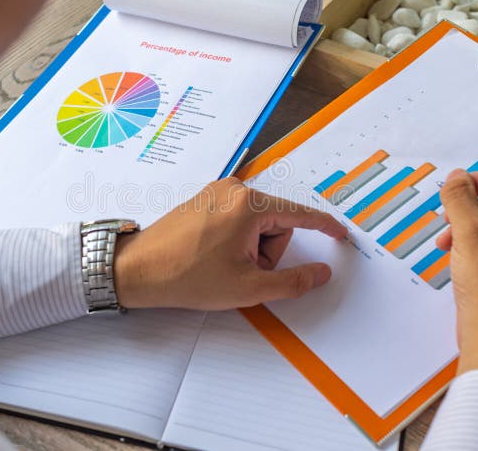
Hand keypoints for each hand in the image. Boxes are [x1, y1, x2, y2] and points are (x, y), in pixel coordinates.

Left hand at [113, 177, 347, 309]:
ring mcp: (216, 192)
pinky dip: (236, 240)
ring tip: (224, 266)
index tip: (340, 233)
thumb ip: (293, 281)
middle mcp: (234, 189)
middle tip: (242, 272)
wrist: (137, 270)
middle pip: (276, 223)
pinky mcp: (204, 200)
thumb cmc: (188, 277)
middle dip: (267, 252)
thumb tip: (322, 273)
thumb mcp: (248, 288)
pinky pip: (237, 219)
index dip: (323, 226)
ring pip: (256, 223)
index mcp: (249, 204)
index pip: (299, 214)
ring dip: (250, 248)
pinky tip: (215, 257)